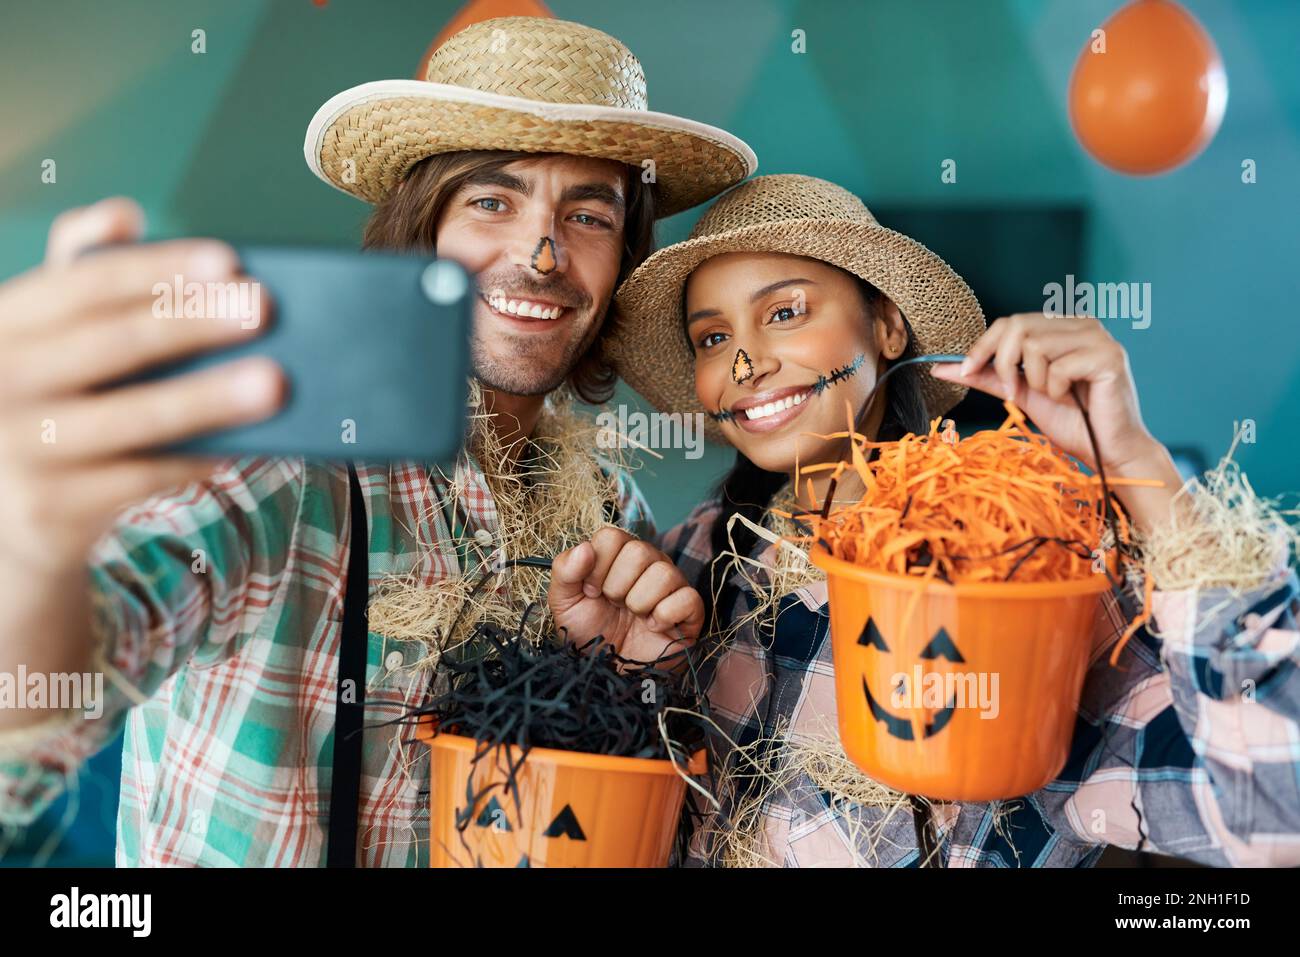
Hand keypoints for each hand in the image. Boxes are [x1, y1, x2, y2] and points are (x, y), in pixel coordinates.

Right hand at [0, 197, 284, 572]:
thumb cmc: (46, 400)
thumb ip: (82, 273)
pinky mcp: (49, 508)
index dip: (158, 270)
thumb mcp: (46, 337)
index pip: (85, 284)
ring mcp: (20, 448)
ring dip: (209, 398)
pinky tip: (245, 444)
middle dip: (193, 323)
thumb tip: (121, 214)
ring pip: (133, 418)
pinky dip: (195, 459)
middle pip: (113, 345)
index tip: (230, 259)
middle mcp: (1, 381)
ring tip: (275, 382)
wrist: (3, 510)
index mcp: (3, 324)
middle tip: (264, 308)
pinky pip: (140, 479)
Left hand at [548, 527, 702, 668]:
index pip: (612, 537)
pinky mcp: (690, 609)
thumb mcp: (564, 602)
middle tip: (614, 605)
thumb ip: (564, 570)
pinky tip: (653, 626)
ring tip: (633, 616)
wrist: (608, 670)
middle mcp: (648, 563)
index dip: (597, 566)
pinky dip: (664, 616)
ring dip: (639, 602)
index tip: (592, 591)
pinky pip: (686, 598)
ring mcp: (671, 584)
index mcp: (618, 555)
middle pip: (639, 551)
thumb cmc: (589, 632)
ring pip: (663, 573)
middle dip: (617, 587)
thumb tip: (585, 547)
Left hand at [930, 314, 1181, 533]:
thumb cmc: (1071, 421)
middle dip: (1004, 363)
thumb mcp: (1019, 393)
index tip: (965, 371)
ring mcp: (1100, 337)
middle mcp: (1083, 324)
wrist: (1108, 451)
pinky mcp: (1109, 356)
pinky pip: (1058, 367)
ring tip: (1054, 396)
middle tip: (1014, 393)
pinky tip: (1073, 400)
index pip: (1011, 321)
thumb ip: (986, 376)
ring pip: (1035, 346)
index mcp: (1063, 326)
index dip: (983, 345)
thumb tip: (940, 368)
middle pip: (1018, 326)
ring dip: (1034, 381)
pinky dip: (1055, 390)